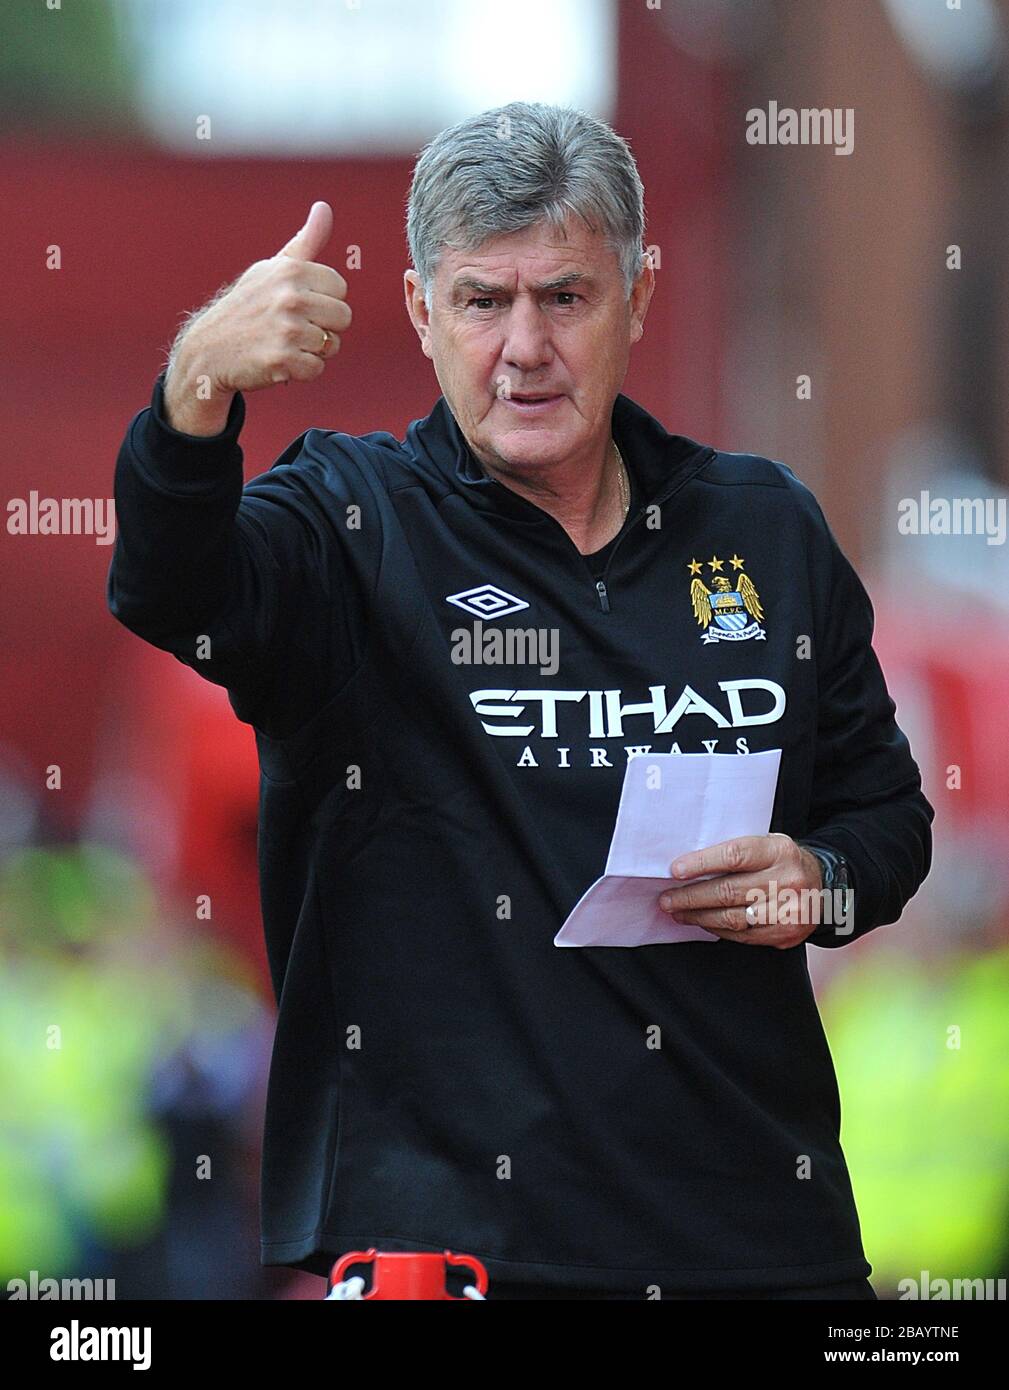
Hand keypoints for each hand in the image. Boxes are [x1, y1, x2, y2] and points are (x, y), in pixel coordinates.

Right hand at [164, 201, 351, 430]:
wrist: (210, 349)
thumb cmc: (248, 306)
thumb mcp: (272, 269)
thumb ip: (305, 242)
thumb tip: (324, 207)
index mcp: (291, 270)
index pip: (340, 289)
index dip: (324, 301)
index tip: (299, 305)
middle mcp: (290, 296)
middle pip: (343, 317)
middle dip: (325, 328)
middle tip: (295, 329)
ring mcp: (286, 329)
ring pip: (332, 345)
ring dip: (313, 351)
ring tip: (285, 344)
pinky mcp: (282, 359)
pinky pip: (317, 369)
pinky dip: (301, 371)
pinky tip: (280, 362)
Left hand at [656, 833, 824, 948]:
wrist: (825, 887)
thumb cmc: (782, 861)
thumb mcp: (768, 844)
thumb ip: (737, 851)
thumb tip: (689, 864)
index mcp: (779, 851)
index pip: (735, 855)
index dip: (702, 863)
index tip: (675, 871)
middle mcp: (787, 880)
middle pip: (729, 891)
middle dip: (692, 896)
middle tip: (666, 899)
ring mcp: (789, 911)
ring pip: (733, 918)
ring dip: (699, 916)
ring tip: (678, 912)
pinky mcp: (786, 935)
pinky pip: (743, 936)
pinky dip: (718, 929)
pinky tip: (703, 922)